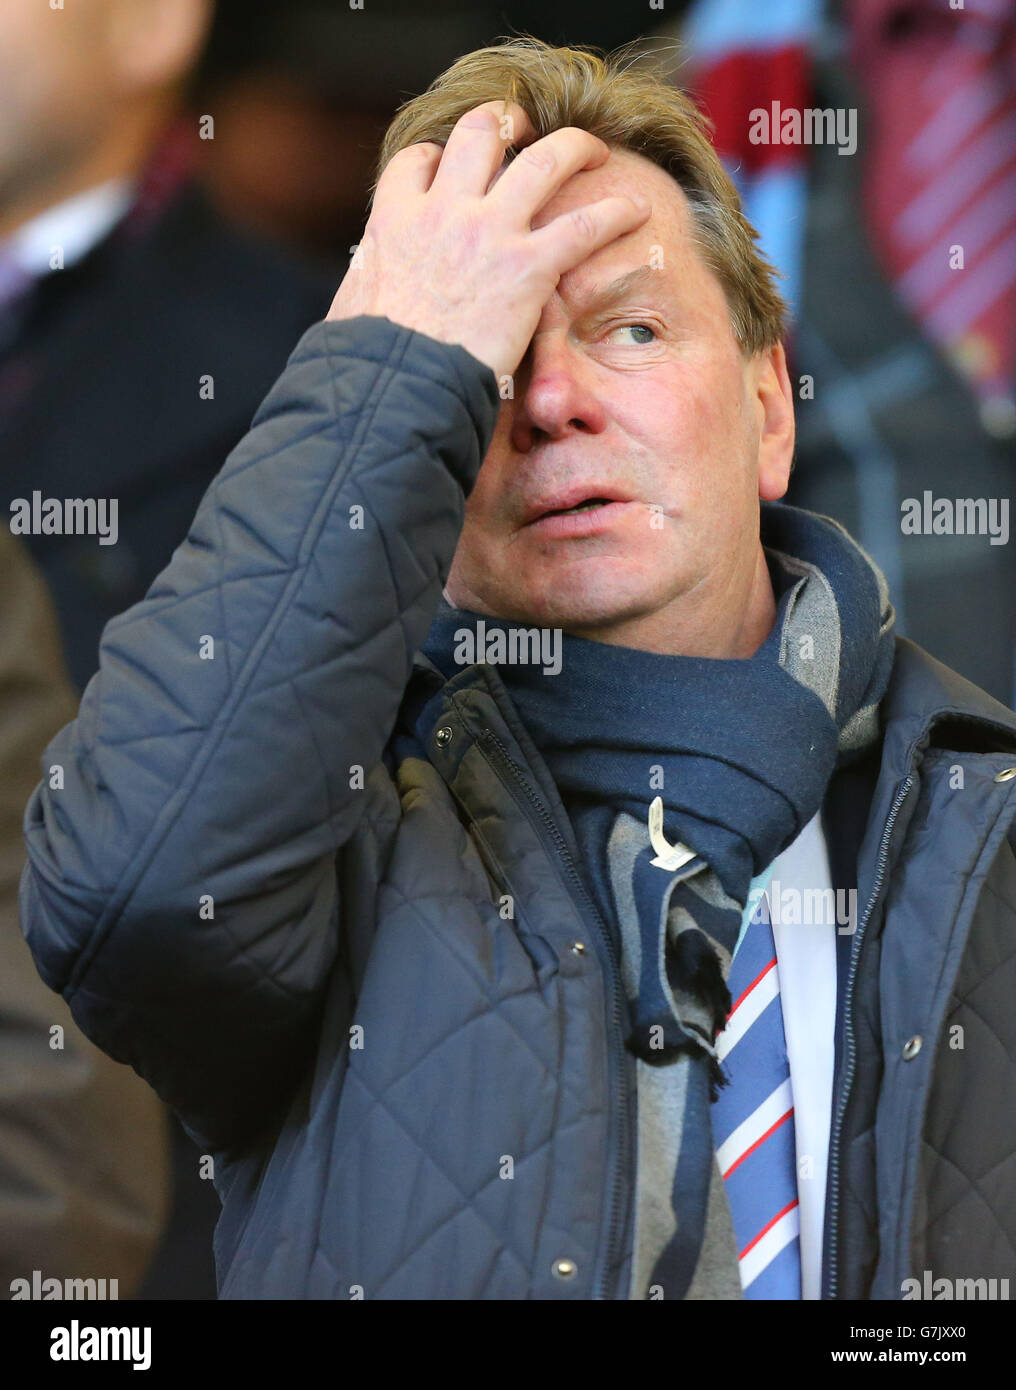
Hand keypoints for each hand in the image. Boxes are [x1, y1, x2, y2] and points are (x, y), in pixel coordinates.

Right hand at [326, 100, 650, 379]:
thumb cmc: (368, 366)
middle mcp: (443, 212)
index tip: (453, 165)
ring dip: (574, 147)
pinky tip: (637, 210)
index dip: (441, 155)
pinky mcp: (528, 267)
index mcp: (395, 221)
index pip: (420, 160)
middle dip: (509, 123)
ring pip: (543, 159)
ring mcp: (488, 233)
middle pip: (480, 133)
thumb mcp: (351, 312)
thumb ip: (366, 290)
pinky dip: (616, 213)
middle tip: (529, 133)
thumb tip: (363, 304)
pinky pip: (584, 225)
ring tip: (594, 152)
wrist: (395, 388)